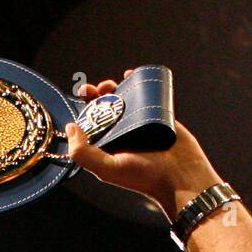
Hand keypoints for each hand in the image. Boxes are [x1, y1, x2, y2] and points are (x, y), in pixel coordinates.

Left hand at [66, 71, 220, 220]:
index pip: (92, 123)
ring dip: (116, 87)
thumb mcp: (107, 168)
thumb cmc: (144, 177)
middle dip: (99, 94)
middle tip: (99, 88)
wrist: (180, 176)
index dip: (85, 108)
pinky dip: (138, 82)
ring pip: (125, 100)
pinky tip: (131, 74)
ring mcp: (140, 123)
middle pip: (107, 108)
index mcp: (108, 146)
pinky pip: (146, 95)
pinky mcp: (158, 115)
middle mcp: (122, 134)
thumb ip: (84, 153)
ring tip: (113, 83)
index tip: (83, 94)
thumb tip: (70, 127)